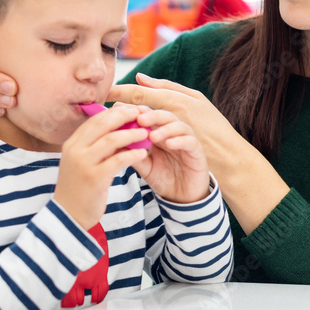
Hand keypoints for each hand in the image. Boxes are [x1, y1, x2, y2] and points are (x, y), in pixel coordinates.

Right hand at [54, 105, 149, 230]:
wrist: (69, 215)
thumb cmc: (80, 187)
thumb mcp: (83, 162)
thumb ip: (96, 146)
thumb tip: (120, 129)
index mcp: (72, 143)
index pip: (95, 119)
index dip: (114, 113)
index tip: (131, 110)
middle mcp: (75, 149)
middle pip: (103, 123)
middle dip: (124, 116)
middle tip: (142, 115)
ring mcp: (83, 163)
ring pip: (112, 139)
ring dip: (132, 134)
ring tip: (146, 133)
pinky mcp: (94, 178)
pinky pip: (118, 160)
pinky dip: (133, 154)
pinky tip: (143, 154)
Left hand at [108, 74, 243, 187]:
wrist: (183, 198)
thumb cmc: (164, 178)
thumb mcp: (144, 165)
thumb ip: (133, 152)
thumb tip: (112, 141)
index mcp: (160, 132)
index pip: (149, 116)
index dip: (138, 112)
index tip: (125, 112)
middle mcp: (173, 132)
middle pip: (164, 115)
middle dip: (151, 115)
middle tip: (139, 118)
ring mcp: (186, 140)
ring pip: (179, 125)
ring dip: (165, 128)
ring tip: (152, 135)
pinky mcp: (197, 152)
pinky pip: (190, 141)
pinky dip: (179, 140)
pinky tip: (168, 144)